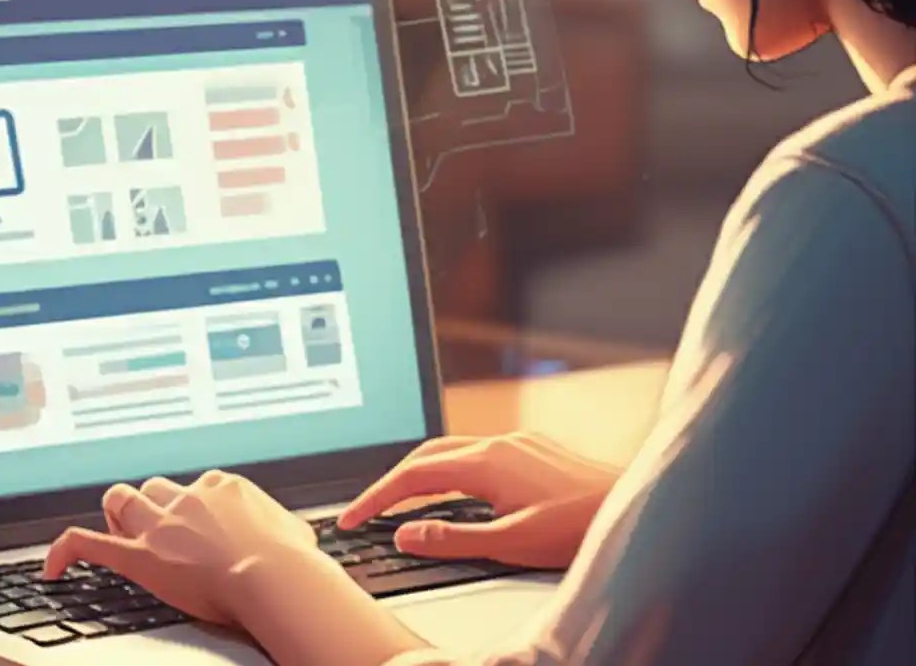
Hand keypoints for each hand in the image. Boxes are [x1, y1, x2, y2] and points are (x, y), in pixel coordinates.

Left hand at [42, 470, 321, 625]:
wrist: (273, 576)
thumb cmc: (291, 562)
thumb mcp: (295, 532)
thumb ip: (283, 528)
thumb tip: (294, 538)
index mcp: (223, 488)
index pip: (196, 488)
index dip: (191, 507)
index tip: (196, 526)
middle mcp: (187, 498)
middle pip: (154, 488)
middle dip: (149, 504)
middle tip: (152, 528)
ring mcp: (159, 525)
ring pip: (120, 500)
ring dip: (115, 513)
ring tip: (115, 530)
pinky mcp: (138, 556)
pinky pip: (86, 544)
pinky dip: (64, 551)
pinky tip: (53, 568)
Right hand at [338, 433, 620, 568]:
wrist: (634, 507)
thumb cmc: (580, 527)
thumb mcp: (509, 543)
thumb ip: (451, 538)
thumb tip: (406, 534)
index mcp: (486, 463)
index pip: (412, 476)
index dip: (376, 497)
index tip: (352, 517)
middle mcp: (498, 444)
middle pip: (425, 455)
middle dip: (390, 480)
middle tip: (367, 508)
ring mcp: (517, 443)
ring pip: (451, 450)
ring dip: (420, 473)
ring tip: (401, 501)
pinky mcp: (533, 449)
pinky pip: (477, 452)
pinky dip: (450, 470)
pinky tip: (456, 491)